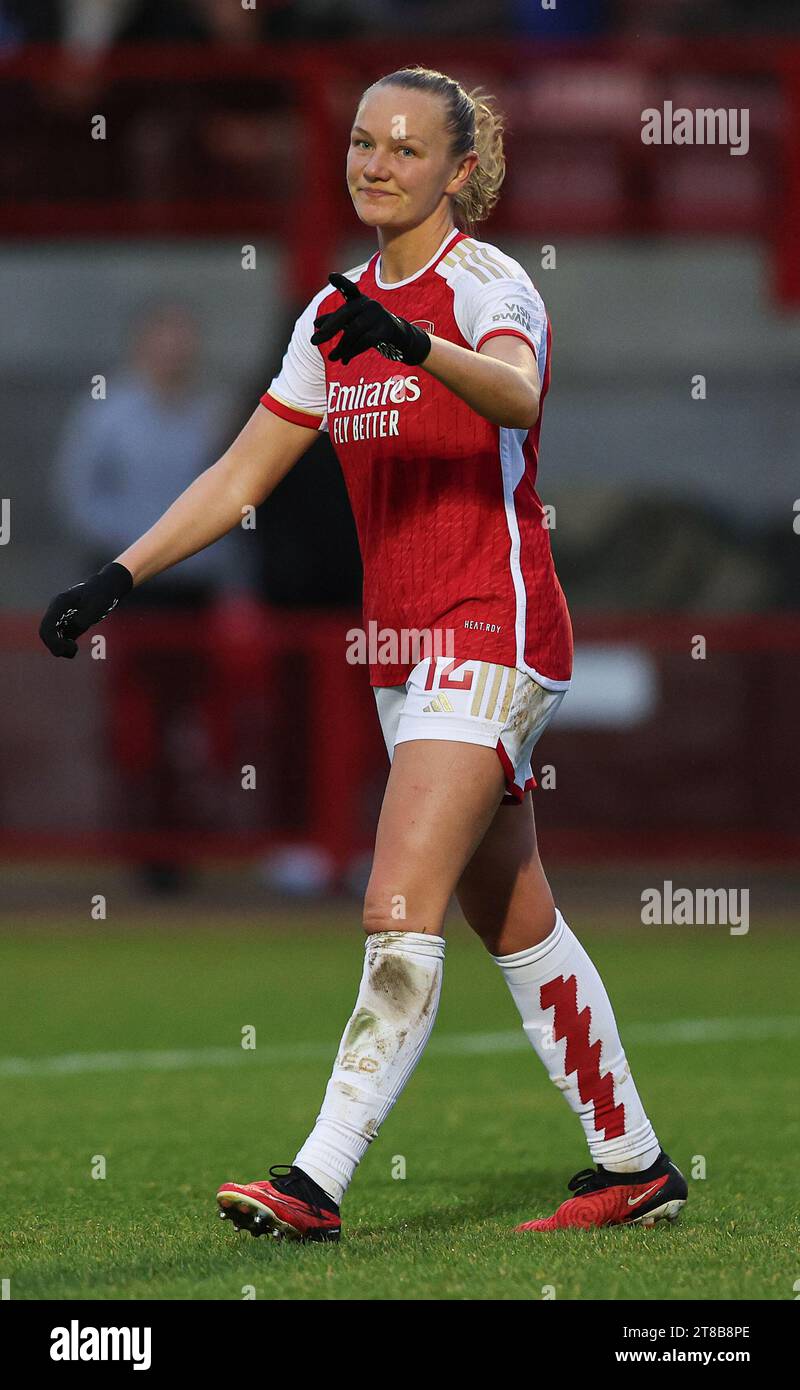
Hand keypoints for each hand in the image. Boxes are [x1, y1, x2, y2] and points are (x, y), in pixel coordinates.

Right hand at [39, 561, 132, 657]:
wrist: (106, 588)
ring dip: (59, 647)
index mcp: (60, 603)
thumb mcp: (96, 604)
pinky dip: (64, 646)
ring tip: (74, 649)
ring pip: (50, 638)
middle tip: (73, 650)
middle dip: (56, 646)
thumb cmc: (101, 594)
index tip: (70, 646)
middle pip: (45, 634)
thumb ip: (85, 615)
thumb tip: (76, 624)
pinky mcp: (66, 624)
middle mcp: (56, 611)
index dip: (53, 641)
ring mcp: (60, 617)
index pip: (47, 626)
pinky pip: (58, 639)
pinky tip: (74, 647)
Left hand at [310, 273, 431, 366]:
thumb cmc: (370, 327)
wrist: (398, 337)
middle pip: (345, 315)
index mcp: (360, 300)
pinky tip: (344, 360)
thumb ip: (335, 321)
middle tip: (313, 342)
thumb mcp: (352, 322)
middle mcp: (369, 304)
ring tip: (331, 358)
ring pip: (353, 331)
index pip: (349, 289)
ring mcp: (378, 316)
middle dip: (328, 329)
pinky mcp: (384, 331)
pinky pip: (364, 342)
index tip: (331, 276)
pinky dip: (352, 352)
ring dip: (341, 347)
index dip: (341, 282)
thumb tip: (315, 325)